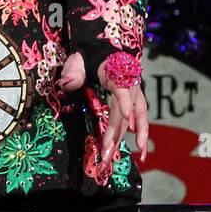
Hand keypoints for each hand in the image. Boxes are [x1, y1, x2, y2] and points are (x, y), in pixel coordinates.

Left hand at [58, 51, 148, 166]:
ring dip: (135, 137)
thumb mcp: (76, 61)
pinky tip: (142, 152)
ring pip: (137, 118)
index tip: (127, 116)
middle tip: (108, 151)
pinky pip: (140, 120)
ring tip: (138, 156)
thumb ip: (72, 72)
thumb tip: (68, 84)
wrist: (101, 55)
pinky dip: (142, 135)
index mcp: (115, 74)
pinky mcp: (134, 104)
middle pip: (126, 111)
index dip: (125, 102)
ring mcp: (134, 96)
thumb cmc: (88, 59)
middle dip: (118, 132)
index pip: (121, 88)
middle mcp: (129, 86)